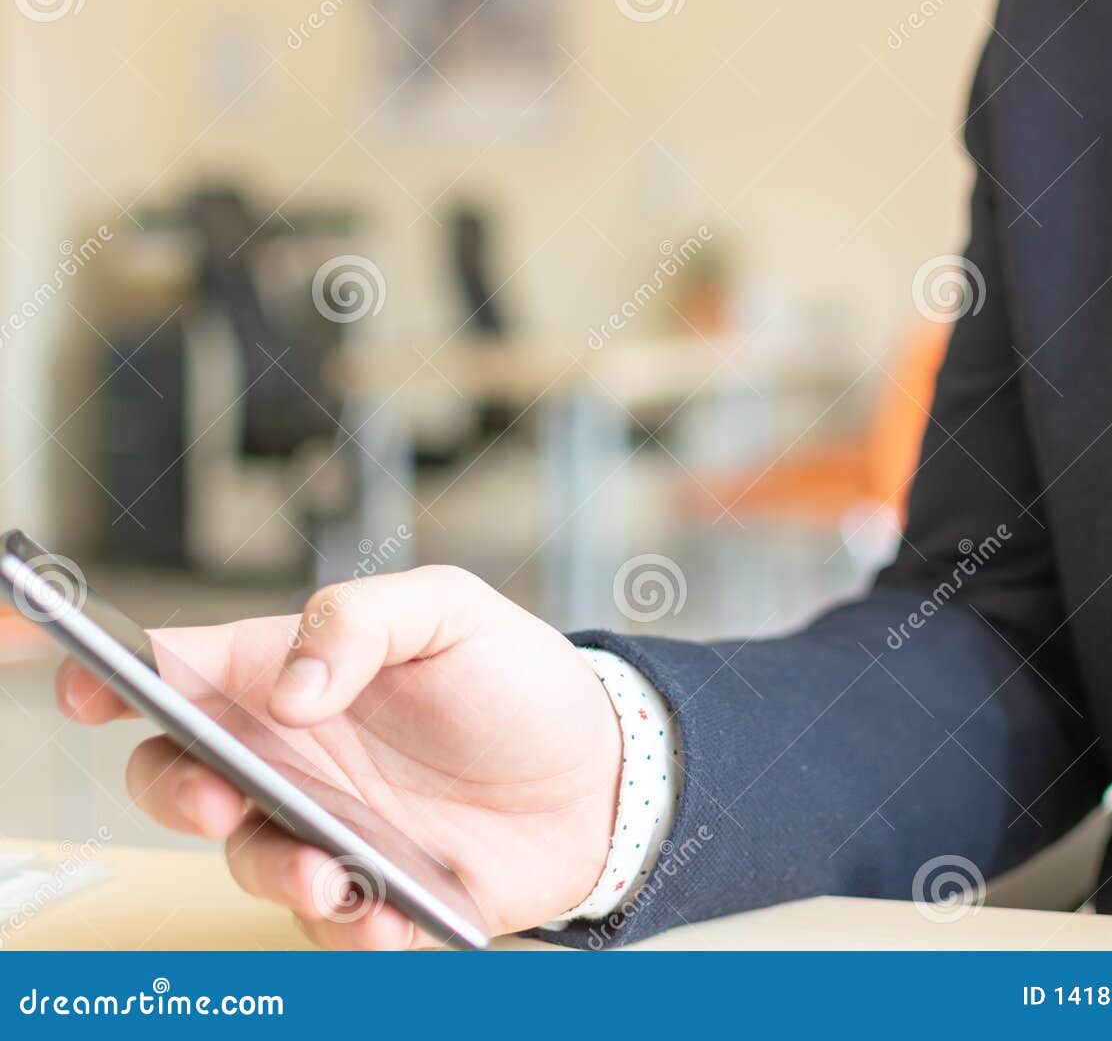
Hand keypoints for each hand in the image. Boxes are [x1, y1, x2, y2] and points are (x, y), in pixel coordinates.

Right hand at [55, 566, 621, 948]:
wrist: (603, 771)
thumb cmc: (519, 681)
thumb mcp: (451, 612)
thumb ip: (361, 621)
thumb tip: (287, 690)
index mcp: (297, 674)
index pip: (180, 670)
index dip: (112, 671)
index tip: (81, 685)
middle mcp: (295, 757)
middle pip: (179, 775)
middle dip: (176, 789)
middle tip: (221, 794)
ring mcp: (329, 828)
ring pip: (247, 860)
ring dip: (274, 872)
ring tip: (334, 872)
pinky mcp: (375, 892)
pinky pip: (331, 923)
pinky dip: (348, 926)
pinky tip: (385, 915)